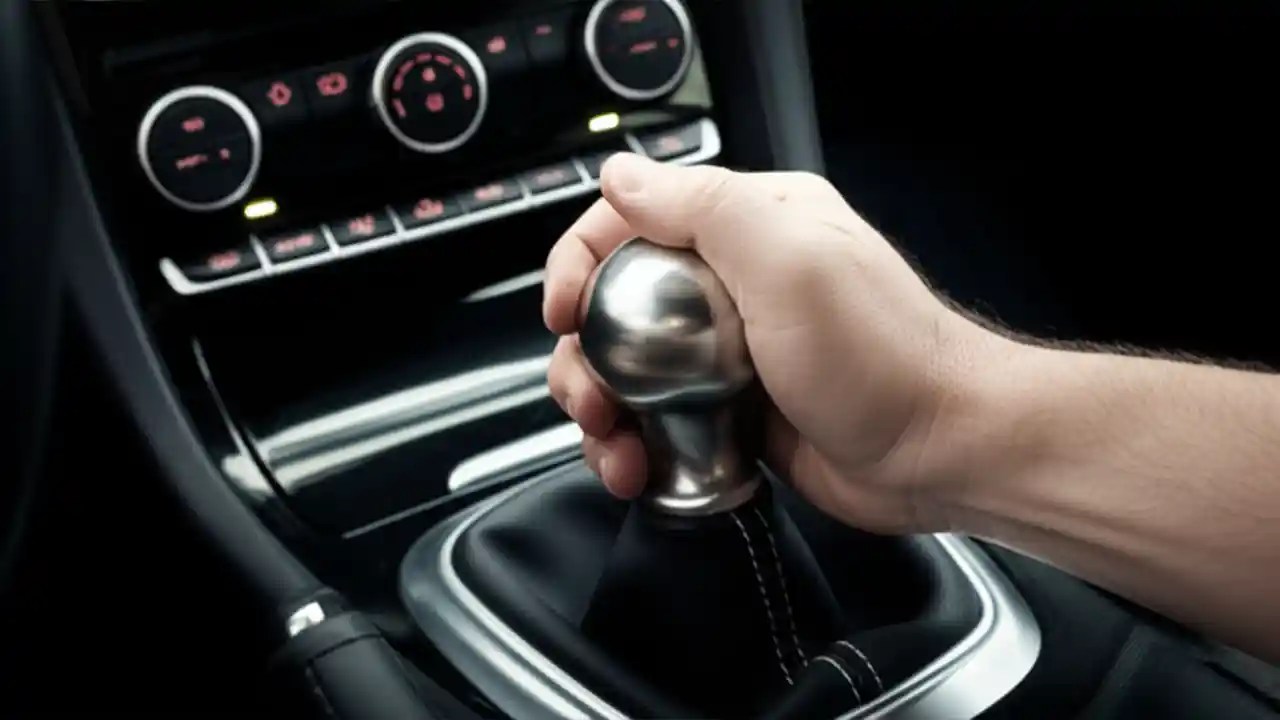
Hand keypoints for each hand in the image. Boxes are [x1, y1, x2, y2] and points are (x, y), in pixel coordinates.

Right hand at [543, 153, 1006, 533]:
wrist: (939, 452)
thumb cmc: (882, 355)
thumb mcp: (789, 262)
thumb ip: (701, 206)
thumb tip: (622, 174)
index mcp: (749, 224)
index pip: (633, 219)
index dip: (580, 261)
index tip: (563, 311)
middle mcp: (734, 281)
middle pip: (615, 303)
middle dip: (583, 353)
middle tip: (591, 398)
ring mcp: (730, 351)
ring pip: (628, 369)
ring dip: (602, 409)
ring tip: (615, 448)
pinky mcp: (732, 409)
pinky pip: (658, 419)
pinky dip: (635, 445)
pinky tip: (639, 468)